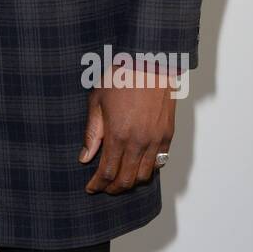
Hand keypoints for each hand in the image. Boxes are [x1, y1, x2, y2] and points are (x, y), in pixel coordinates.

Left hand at [79, 66, 175, 193]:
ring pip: (144, 175)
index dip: (97, 185)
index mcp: (118, 135)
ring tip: (120, 179)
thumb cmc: (120, 77)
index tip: (90, 188)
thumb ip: (92, 134)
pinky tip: (137, 166)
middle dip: (113, 188)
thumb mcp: (97, 102)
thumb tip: (85, 158)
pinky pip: (159, 162)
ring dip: (131, 182)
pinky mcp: (168, 135)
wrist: (149, 62)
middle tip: (103, 187)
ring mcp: (155, 140)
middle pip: (126, 179)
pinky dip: (148, 170)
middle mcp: (138, 142)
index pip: (107, 172)